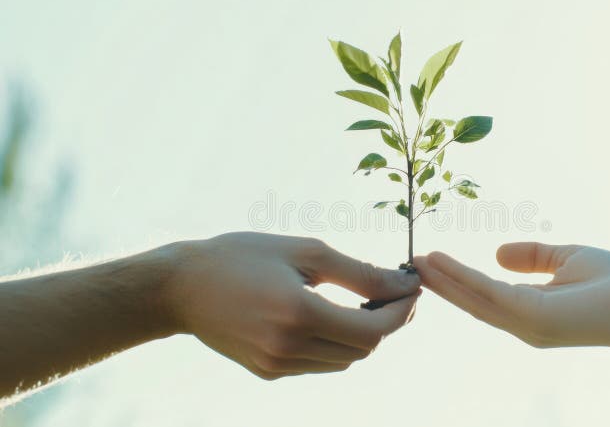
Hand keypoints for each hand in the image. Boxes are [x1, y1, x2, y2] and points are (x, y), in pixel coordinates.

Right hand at [165, 232, 419, 379]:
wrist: (181, 287)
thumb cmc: (242, 256)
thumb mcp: (305, 251)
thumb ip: (360, 271)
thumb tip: (405, 284)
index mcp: (299, 314)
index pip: (373, 329)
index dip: (402, 312)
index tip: (413, 289)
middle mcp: (288, 348)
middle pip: (364, 349)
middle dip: (388, 322)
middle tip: (393, 291)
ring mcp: (277, 365)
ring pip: (344, 360)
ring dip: (363, 335)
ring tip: (363, 301)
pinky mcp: (268, 373)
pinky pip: (318, 364)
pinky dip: (335, 344)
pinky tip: (330, 316)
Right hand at [415, 242, 609, 348]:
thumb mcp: (568, 259)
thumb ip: (534, 257)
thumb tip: (496, 254)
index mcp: (531, 313)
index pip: (487, 297)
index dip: (459, 281)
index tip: (435, 264)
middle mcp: (523, 324)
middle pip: (472, 302)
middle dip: (442, 284)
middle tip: (413, 264)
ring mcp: (525, 324)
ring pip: (473, 299)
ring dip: (443, 279)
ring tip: (417, 261)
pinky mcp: (531, 316)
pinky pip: (487, 292)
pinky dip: (460, 277)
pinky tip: (440, 264)